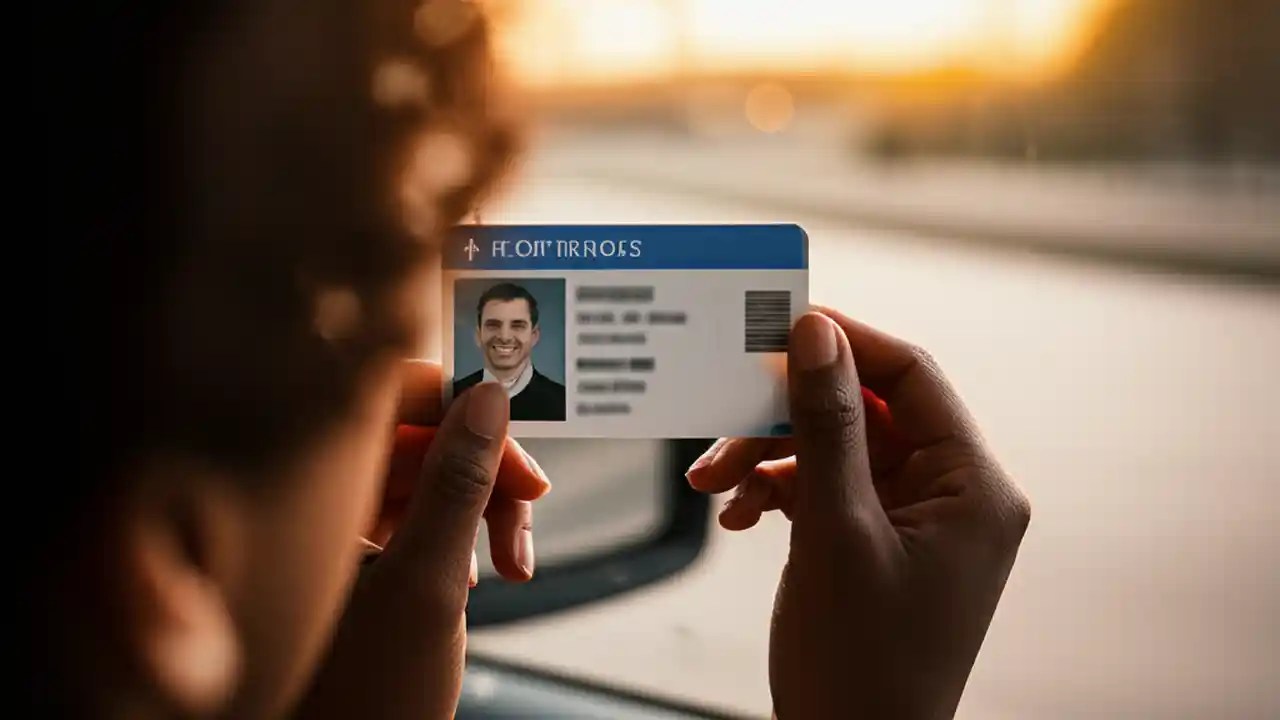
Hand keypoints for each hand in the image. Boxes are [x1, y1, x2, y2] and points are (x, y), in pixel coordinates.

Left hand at [297, 361, 548, 719]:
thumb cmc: (361, 700)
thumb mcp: (426, 583)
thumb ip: (458, 482)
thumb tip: (489, 399)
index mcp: (309, 485)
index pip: (395, 396)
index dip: (467, 413)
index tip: (520, 453)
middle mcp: (315, 496)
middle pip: (422, 438)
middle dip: (486, 476)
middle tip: (524, 525)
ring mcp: (335, 529)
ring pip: (428, 479)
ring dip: (480, 512)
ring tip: (510, 563)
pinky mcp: (355, 561)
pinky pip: (416, 518)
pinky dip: (457, 540)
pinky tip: (474, 577)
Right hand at [687, 309, 1030, 718]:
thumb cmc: (862, 666)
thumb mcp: (837, 532)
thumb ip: (828, 426)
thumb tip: (817, 334)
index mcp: (974, 488)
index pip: (912, 377)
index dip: (846, 344)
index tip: (780, 327)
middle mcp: (952, 496)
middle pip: (865, 412)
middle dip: (786, 419)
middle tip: (724, 419)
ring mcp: (913, 521)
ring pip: (836, 449)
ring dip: (770, 458)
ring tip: (714, 482)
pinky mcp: (875, 542)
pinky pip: (826, 489)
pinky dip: (778, 492)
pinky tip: (738, 512)